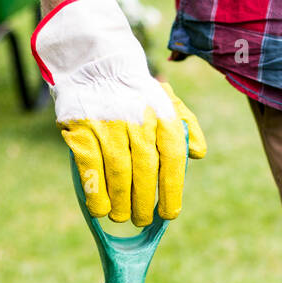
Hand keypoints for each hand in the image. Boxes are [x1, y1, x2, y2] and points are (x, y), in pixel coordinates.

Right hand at [32, 0, 205, 225]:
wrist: (95, 62)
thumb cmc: (136, 91)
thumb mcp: (168, 101)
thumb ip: (187, 126)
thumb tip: (198, 154)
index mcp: (162, 117)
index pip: (173, 160)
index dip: (171, 191)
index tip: (168, 214)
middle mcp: (138, 121)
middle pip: (145, 171)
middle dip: (144, 202)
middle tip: (141, 219)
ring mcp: (109, 125)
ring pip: (118, 173)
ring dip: (120, 202)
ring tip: (120, 217)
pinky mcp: (83, 129)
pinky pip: (90, 168)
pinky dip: (95, 193)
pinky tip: (99, 208)